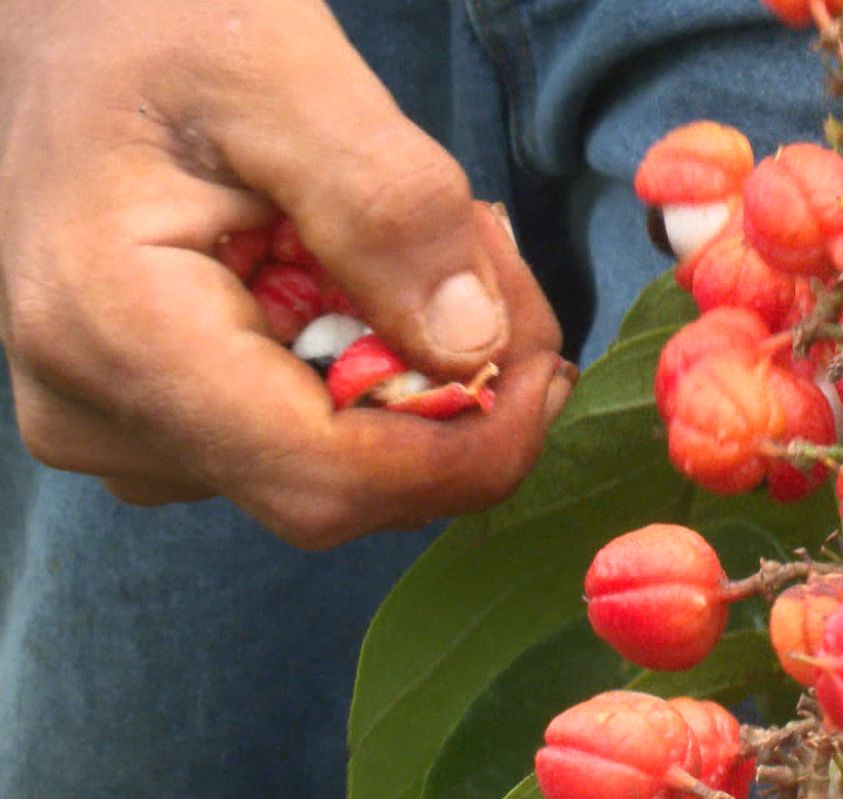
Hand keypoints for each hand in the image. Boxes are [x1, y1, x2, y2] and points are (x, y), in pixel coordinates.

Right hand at [0, 0, 571, 548]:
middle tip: (498, 264)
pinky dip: (375, 371)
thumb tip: (478, 348)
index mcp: (113, 335)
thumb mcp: (284, 74)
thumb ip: (387, 207)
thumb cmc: (159, 24)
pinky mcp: (157, 418)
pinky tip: (377, 277)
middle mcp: (99, 414)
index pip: (324, 479)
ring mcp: (122, 428)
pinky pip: (301, 437)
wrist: (74, 25)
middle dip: (457, 398)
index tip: (546, 363)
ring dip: (421, 376)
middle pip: (339, 486)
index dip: (466, 449)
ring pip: (332, 468)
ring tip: (434, 246)